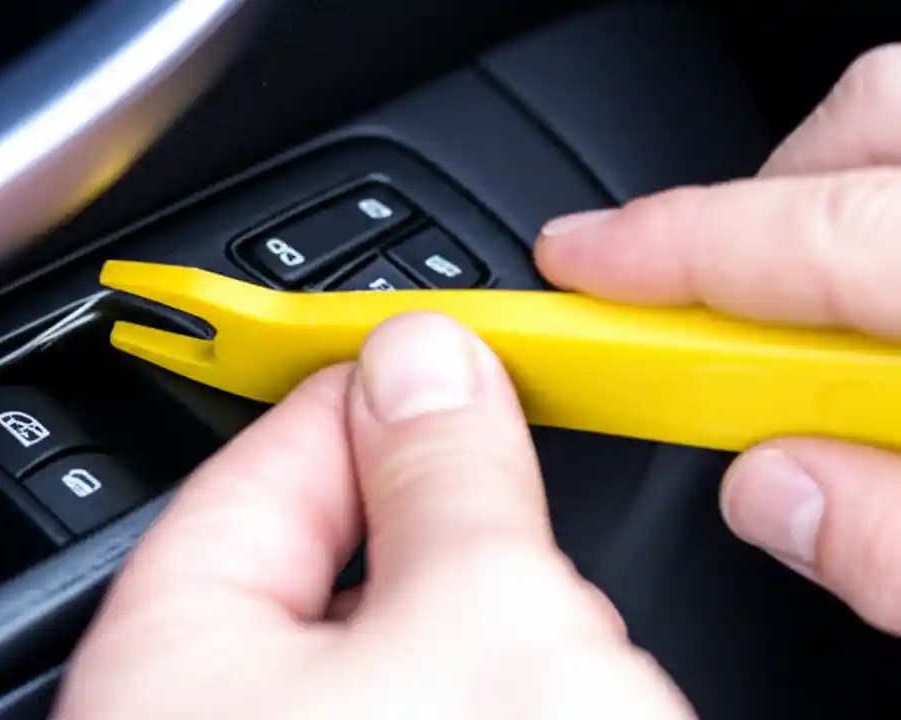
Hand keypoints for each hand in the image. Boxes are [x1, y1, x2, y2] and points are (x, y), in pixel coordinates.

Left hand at [53, 315, 690, 718]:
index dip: (369, 392)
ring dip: (470, 624)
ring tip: (551, 647)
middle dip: (433, 518)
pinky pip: (403, 708)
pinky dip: (469, 691)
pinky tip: (539, 704)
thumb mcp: (485, 627)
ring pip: (373, 648)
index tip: (450, 358)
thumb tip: (427, 360)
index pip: (256, 460)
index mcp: (164, 663)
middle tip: (522, 505)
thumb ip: (448, 476)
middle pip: (315, 555)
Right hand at [535, 45, 900, 632]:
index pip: (806, 236)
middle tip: (700, 295)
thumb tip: (773, 489)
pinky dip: (887, 213)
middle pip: (869, 120)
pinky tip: (887, 313)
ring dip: (828, 192)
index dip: (660, 252)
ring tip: (799, 305)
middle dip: (755, 193)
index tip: (571, 268)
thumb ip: (897, 548)